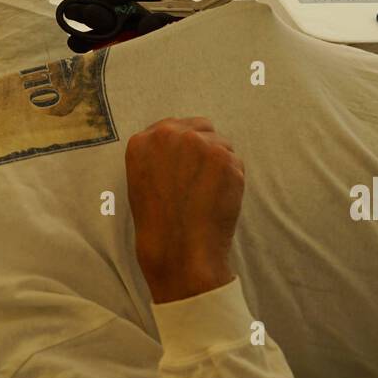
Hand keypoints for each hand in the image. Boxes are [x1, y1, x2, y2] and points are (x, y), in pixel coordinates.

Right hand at [125, 117, 242, 303]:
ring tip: (207, 194)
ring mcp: (198, 144)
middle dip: (204, 148)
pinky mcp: (224, 158)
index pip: (173, 126)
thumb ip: (158, 155)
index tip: (188, 163)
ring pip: (221, 143)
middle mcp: (169, 135)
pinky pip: (236, 162)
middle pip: (201, 126)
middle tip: (202, 179)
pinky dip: (232, 180)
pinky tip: (219, 200)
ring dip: (219, 164)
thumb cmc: (159, 223)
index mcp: (143, 141)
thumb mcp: (141, 180)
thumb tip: (183, 141)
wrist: (177, 251)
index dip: (184, 146)